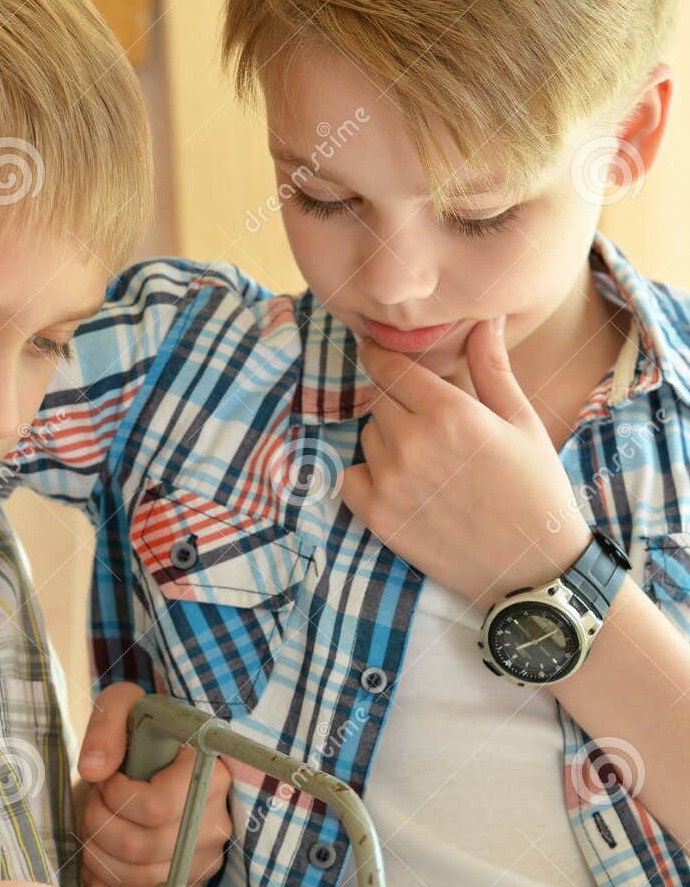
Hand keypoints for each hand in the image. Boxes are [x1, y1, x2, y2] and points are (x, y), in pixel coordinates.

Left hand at [75, 682, 232, 886]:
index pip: (156, 807)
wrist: (161, 761)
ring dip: (99, 857)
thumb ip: (107, 726)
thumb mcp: (125, 708)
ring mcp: (204, 862)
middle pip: (141, 848)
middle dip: (98, 826)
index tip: (107, 781)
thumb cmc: (144, 735)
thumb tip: (94, 770)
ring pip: (139, 881)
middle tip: (93, 805)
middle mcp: (216, 824)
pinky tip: (100, 863)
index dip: (116, 798)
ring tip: (95, 830)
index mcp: (210, 776)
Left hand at [339, 316, 592, 610]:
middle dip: (399, 404)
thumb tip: (485, 319)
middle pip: (379, 401)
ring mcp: (390, 483)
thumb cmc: (534, 489)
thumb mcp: (521, 422)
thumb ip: (492, 368)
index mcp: (449, 413)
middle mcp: (412, 444)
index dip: (382, 357)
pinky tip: (402, 484)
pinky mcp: (378, 518)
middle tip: (432, 424)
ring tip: (428, 460)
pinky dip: (368, 476)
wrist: (531, 567)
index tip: (380, 354)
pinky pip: (351, 478)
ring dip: (387, 439)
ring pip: (368, 438)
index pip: (389, 366)